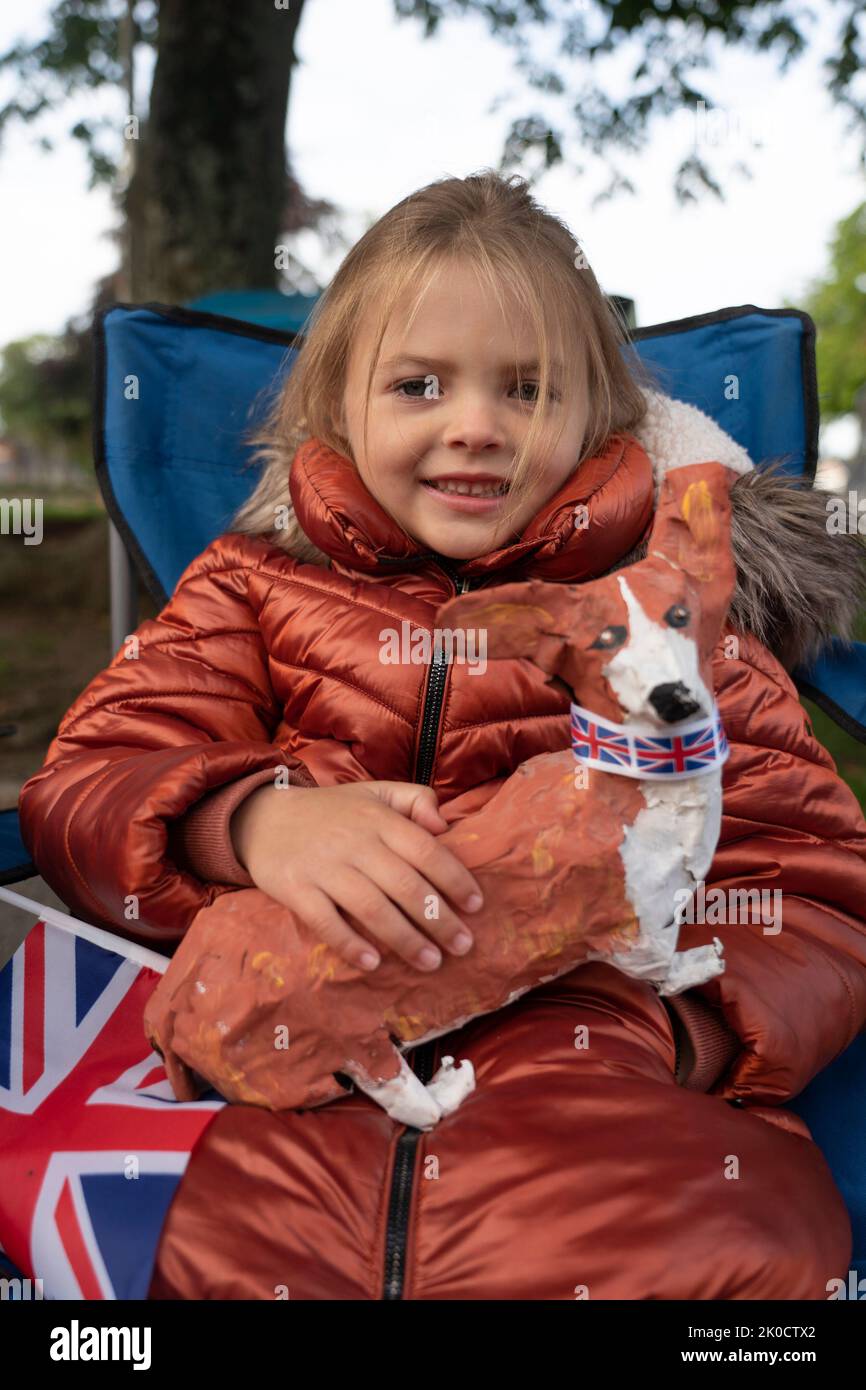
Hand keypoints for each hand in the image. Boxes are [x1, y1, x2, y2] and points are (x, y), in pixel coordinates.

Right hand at [230, 780, 483, 973]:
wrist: (263, 818)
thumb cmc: (332, 811)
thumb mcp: (374, 792)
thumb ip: (415, 799)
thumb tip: (445, 826)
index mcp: (379, 820)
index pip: (426, 850)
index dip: (455, 879)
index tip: (476, 906)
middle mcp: (355, 842)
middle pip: (405, 886)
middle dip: (438, 920)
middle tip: (462, 946)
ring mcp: (324, 867)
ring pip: (371, 908)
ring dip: (404, 939)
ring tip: (430, 962)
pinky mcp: (295, 888)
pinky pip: (326, 921)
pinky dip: (350, 943)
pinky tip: (373, 963)